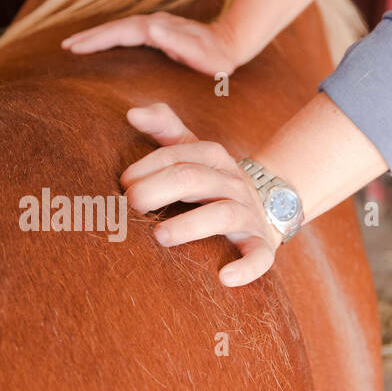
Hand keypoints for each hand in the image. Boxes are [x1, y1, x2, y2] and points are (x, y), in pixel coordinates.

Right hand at [62, 11, 240, 77]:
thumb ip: (176, 41)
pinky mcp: (159, 33)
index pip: (118, 33)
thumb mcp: (199, 52)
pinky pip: (127, 35)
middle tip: (65, 47)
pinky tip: (105, 45)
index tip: (73, 48)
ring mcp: (156, 27)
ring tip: (77, 45)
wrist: (234, 43)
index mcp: (156, 29)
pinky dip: (111, 38)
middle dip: (89, 37)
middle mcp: (153, 24)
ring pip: (119, 30)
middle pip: (114, 28)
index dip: (95, 40)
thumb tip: (150, 28)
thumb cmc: (217, 56)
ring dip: (97, 36)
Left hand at [122, 102, 280, 286]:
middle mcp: (232, 183)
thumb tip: (131, 112)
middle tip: (131, 205)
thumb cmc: (212, 181)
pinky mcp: (262, 245)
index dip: (147, 167)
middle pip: (195, 179)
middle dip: (159, 189)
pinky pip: (259, 256)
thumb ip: (164, 127)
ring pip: (223, 215)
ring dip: (190, 225)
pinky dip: (245, 267)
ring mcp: (248, 215)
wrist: (269, 205)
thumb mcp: (193, 150)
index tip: (123, 184)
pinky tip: (223, 278)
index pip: (178, 155)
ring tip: (160, 237)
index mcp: (213, 158)